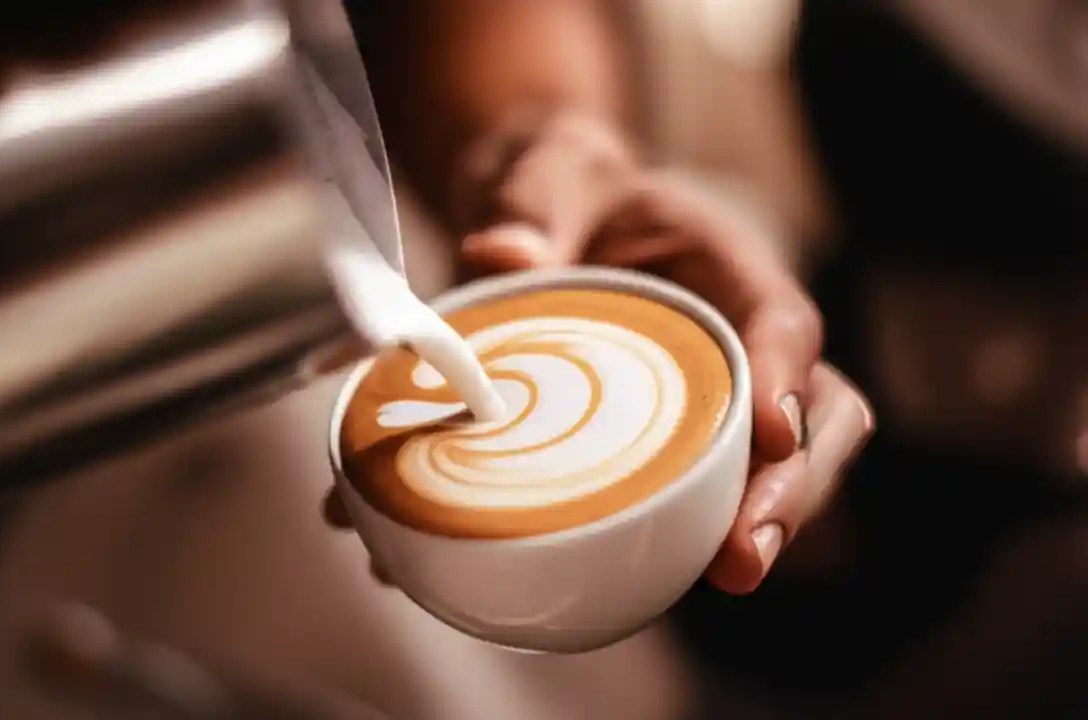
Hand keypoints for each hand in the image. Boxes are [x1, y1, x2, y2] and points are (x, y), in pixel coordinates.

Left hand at [324, 108, 873, 592]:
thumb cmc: (564, 190)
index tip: (771, 435)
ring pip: (782, 467)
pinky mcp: (683, 438)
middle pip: (815, 414)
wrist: (548, 217)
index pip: (780, 320)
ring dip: (761, 525)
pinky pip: (713, 490)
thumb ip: (530, 208)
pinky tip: (641, 575)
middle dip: (792, 489)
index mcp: (726, 265)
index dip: (787, 376)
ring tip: (727, 575)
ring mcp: (723, 395)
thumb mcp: (546, 178)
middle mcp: (743, 337)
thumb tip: (500, 255)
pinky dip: (694, 535)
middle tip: (745, 555)